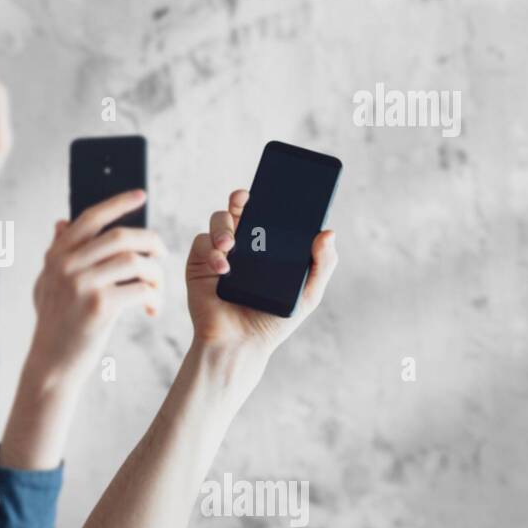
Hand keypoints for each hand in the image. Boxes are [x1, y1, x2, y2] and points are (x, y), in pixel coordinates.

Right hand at [26, 189, 166, 383]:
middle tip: (162, 254)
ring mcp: (82, 285)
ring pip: (136, 262)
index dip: (117, 202)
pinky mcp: (99, 307)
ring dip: (156, 274)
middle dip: (150, 241)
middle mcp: (67, 265)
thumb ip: (55, 253)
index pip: (91, 218)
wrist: (52, 364)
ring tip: (157, 289)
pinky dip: (153, 297)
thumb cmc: (54, 324)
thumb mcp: (46, 283)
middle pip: (121, 237)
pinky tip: (151, 309)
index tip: (140, 195)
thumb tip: (61, 222)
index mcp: (56, 256)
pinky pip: (140, 289)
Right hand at [187, 189, 337, 356]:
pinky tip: (222, 266)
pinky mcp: (199, 263)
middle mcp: (243, 244)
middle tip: (244, 198)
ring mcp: (220, 252)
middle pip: (240, 207)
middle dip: (241, 197)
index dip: (271, 194)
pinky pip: (201, 242)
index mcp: (268, 246)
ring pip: (218, 219)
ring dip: (223, 226)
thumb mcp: (307, 294)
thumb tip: (328, 231)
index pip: (268, 212)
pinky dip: (211, 250)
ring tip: (230, 245)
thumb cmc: (273, 323)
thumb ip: (322, 264)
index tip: (277, 182)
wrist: (239, 345)